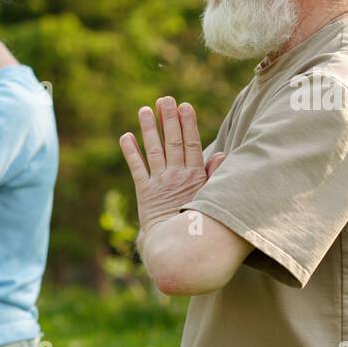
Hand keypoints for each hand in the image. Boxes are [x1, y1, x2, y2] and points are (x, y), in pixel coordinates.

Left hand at [119, 96, 224, 232]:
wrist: (179, 248)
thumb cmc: (200, 227)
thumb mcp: (213, 200)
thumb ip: (216, 176)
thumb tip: (222, 154)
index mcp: (196, 176)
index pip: (192, 144)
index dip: (188, 124)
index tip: (185, 105)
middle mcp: (178, 176)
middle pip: (173, 142)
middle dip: (169, 119)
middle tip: (165, 99)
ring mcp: (160, 183)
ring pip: (155, 150)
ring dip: (149, 129)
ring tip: (144, 110)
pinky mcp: (145, 192)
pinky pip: (137, 168)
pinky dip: (131, 152)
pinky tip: (125, 136)